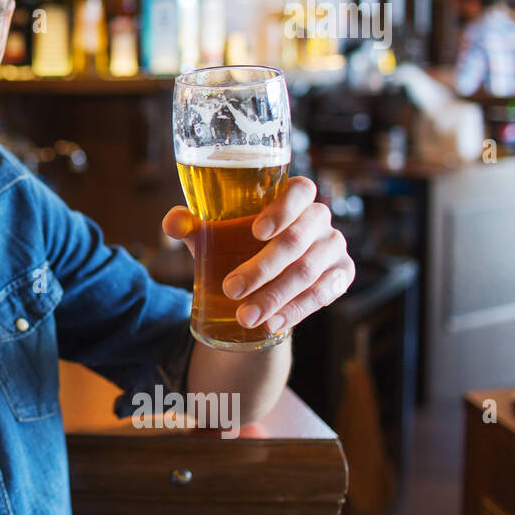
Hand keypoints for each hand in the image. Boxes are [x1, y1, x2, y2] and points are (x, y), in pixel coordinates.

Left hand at [161, 176, 355, 335]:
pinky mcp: (341, 275)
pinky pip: (323, 294)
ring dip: (275, 296)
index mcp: (293, 197)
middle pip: (297, 240)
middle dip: (262, 268)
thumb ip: (190, 225)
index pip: (300, 191)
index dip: (282, 209)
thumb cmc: (235, 243)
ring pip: (308, 272)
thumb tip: (173, 223)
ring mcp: (333, 247)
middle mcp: (319, 218)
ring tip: (245, 316)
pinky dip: (296, 310)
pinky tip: (273, 323)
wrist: (262, 279)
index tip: (255, 231)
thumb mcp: (211, 234)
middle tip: (231, 289)